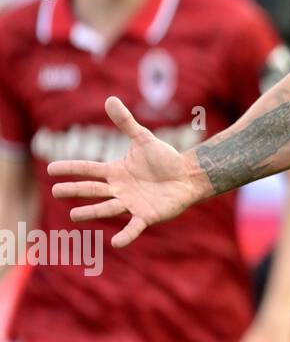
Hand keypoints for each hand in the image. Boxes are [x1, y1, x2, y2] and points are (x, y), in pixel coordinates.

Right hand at [48, 96, 206, 247]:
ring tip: (74, 215)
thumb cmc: (164, 159)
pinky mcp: (146, 216)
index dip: (71, 168)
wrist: (187, 175)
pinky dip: (126, 235)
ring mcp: (131, 203)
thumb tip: (110, 99)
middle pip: (93, 189)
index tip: (51, 169)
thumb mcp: (143, 139)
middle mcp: (119, 189)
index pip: (88, 169)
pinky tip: (116, 243)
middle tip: (55, 191)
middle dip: (75, 190)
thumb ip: (126, 122)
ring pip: (107, 208)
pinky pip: (134, 227)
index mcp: (115, 171)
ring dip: (92, 212)